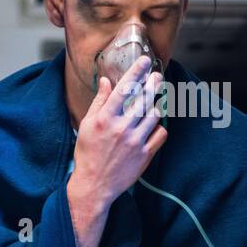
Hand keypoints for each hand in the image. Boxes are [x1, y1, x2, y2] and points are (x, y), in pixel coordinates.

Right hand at [68, 56, 165, 212]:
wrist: (94, 186)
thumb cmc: (87, 154)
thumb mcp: (86, 125)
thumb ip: (99, 102)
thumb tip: (107, 81)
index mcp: (105, 118)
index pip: (124, 88)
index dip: (136, 72)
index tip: (144, 61)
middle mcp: (121, 128)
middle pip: (144, 99)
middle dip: (153, 83)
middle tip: (158, 76)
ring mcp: (135, 142)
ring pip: (155, 115)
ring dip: (158, 104)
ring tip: (157, 98)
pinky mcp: (145, 155)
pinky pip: (160, 134)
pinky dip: (159, 127)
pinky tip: (155, 125)